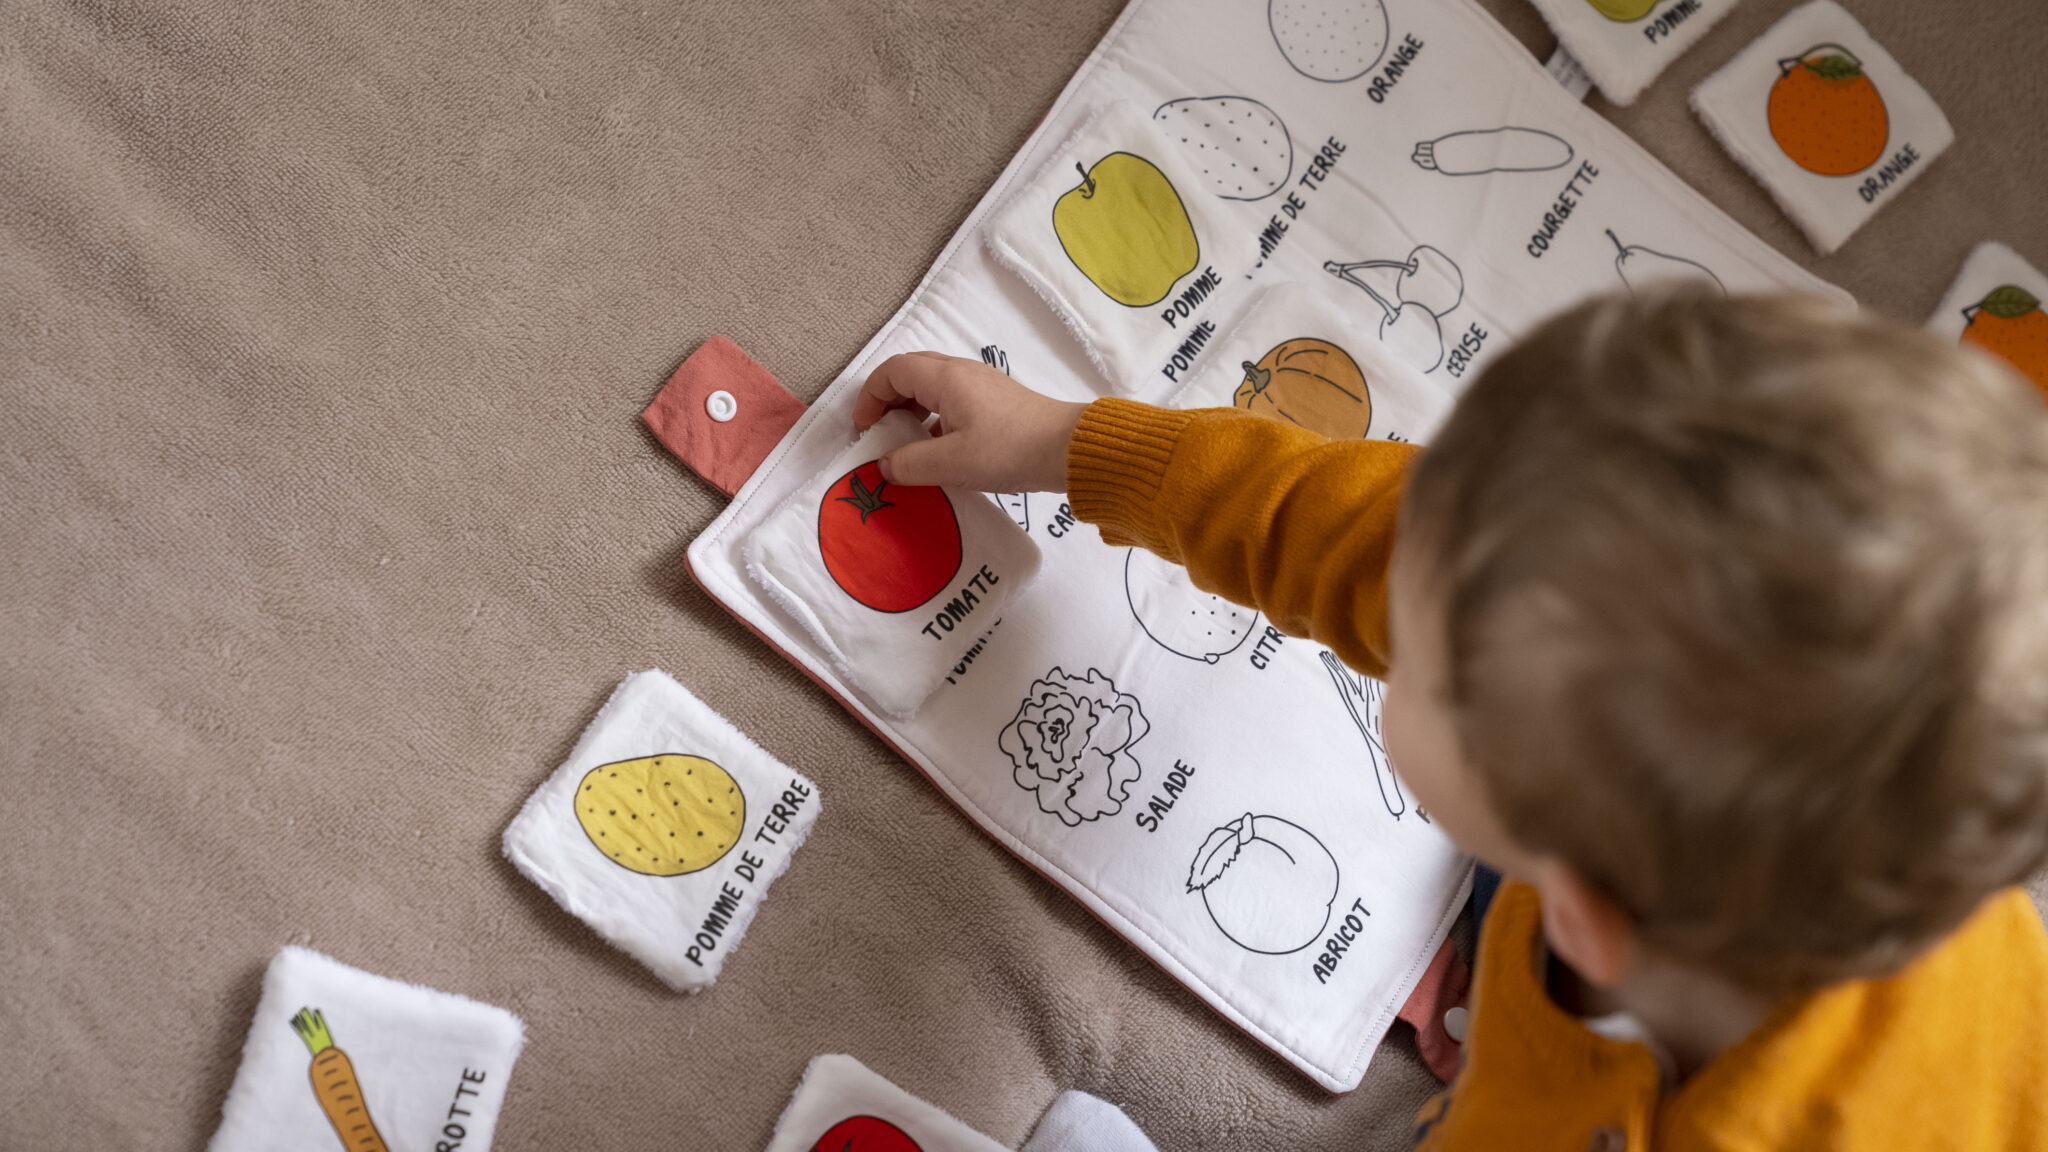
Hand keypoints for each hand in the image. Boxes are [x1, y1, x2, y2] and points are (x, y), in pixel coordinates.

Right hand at [852, 351, 1087, 492]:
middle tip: (879, 434)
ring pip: (931, 387)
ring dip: (910, 411)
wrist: (1069, 450)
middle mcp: (961, 373)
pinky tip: (939, 449)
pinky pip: (951, 401)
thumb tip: (884, 466)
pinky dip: (933, 419)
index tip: (863, 430)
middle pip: (910, 373)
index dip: (869, 397)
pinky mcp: (995, 403)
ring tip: (905, 444)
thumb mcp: (952, 463)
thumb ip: (910, 464)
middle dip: (887, 401)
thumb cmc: (1010, 451)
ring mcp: (981, 385)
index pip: (892, 371)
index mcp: (946, 378)